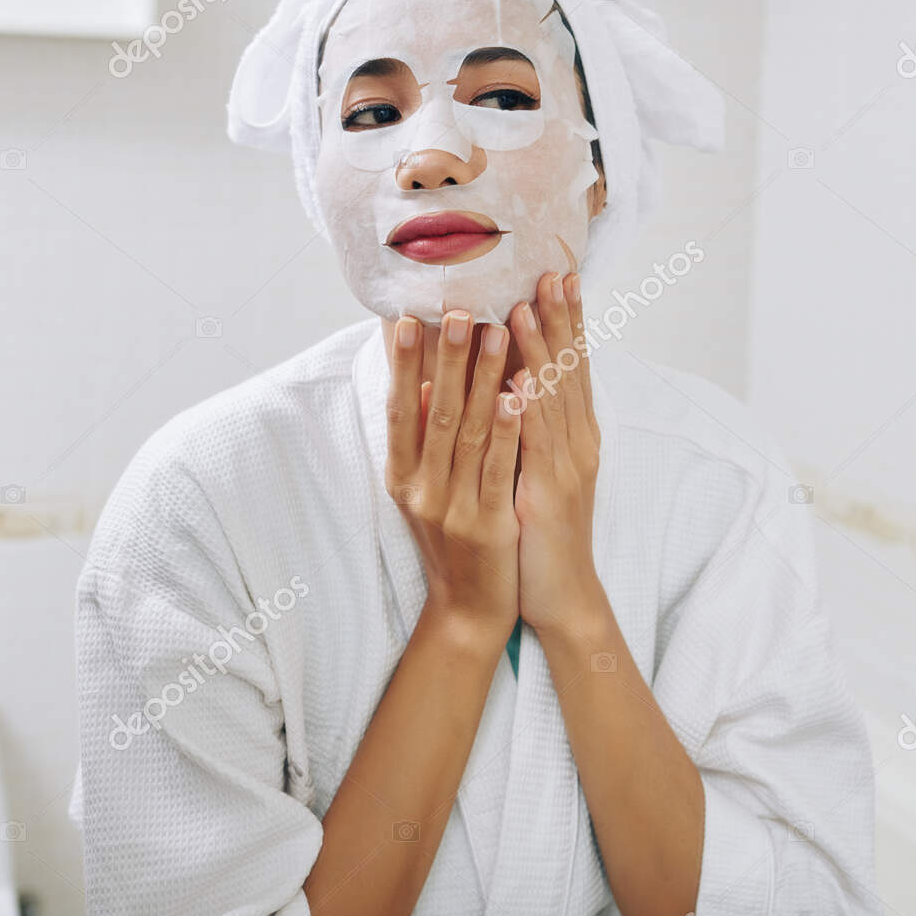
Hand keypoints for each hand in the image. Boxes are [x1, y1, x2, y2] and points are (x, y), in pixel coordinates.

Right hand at [386, 310, 520, 652]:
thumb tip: (415, 380)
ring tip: (497, 330)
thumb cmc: (450, 539)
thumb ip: (418, 440)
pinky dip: (507, 427)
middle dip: (447, 355)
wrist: (469, 609)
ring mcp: (452, 507)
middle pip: (433, 410)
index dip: (402, 362)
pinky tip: (517, 393)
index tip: (408, 315)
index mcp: (401, 476)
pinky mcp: (488, 524)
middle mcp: (420, 489)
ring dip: (484, 377)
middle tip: (459, 306)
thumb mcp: (421, 490)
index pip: (398, 408)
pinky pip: (498, 467)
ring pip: (468, 431)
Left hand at [507, 272, 606, 637]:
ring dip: (541, 350)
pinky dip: (531, 409)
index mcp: (574, 434)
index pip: (570, 366)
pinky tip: (521, 380)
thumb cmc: (542, 534)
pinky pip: (538, 444)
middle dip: (559, 318)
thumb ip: (526, 427)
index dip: (566, 320)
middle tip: (550, 269)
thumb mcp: (534, 469)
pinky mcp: (550, 493)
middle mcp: (578, 441)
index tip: (557, 275)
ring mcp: (568, 466)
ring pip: (554, 397)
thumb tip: (504, 380)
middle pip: (569, 368)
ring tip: (526, 307)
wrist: (563, 596)